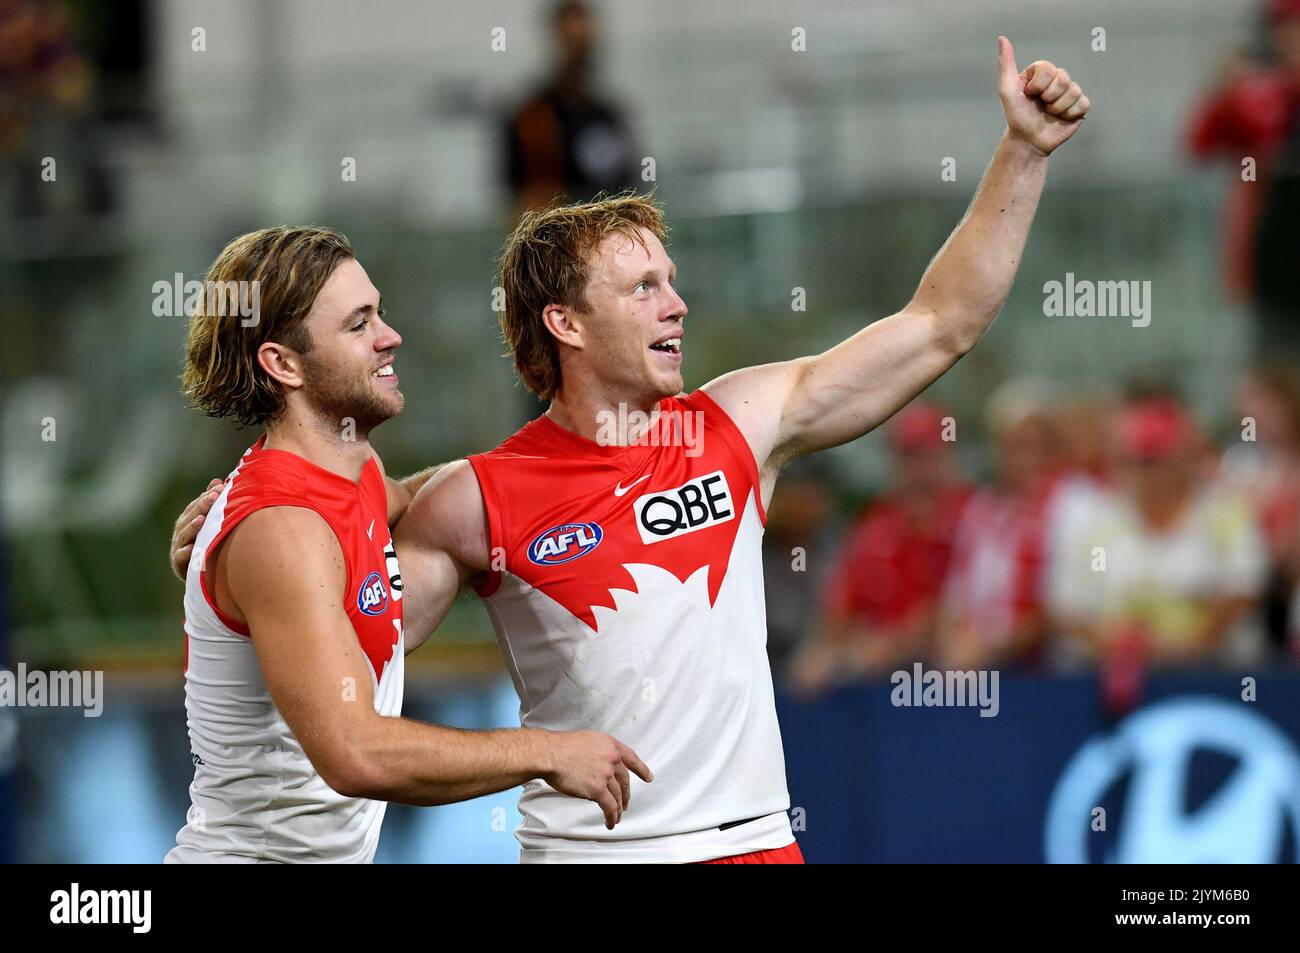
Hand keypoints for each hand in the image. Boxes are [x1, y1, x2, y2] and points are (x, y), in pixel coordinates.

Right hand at [170, 478, 221, 579]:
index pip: (196, 505)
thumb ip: (210, 503)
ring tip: (202, 519)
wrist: (200, 574)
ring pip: (184, 535)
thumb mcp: (209, 523)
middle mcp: (181, 532)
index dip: (207, 496)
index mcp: (188, 521)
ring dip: (192, 527)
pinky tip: (190, 548)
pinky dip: (184, 553)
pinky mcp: (178, 564)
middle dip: (202, 506)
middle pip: (190, 517)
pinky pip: (180, 557)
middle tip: (214, 496)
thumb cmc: (205, 544)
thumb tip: (217, 480)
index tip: (220, 487)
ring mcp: (179, 547)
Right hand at [542, 731, 652, 829]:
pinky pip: (610, 806)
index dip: (641, 770)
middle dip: (626, 794)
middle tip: (626, 802)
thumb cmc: (561, 746)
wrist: (550, 753)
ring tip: (617, 816)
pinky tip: (611, 822)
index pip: (631, 758)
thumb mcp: (587, 740)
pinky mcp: (598, 789)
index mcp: (610, 745)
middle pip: (625, 780)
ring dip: (619, 808)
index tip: (648, 777)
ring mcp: (606, 774)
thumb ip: (599, 752)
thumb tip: (600, 767)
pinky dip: (612, 816)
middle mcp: (612, 759)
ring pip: (618, 795)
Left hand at [997, 36, 1089, 155]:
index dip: (1038, 85)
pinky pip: (1082, 104)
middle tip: (1040, 106)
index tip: (1029, 94)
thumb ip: (1006, 64)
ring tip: (1049, 113)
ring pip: (1073, 92)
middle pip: (1063, 79)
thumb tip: (1002, 39)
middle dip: (1048, 97)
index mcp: (1042, 72)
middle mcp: (1058, 79)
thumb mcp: (1007, 89)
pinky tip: (1061, 118)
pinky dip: (1069, 114)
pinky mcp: (1080, 107)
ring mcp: (1070, 92)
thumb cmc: (1017, 115)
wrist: (1028, 140)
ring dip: (1057, 107)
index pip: (1048, 69)